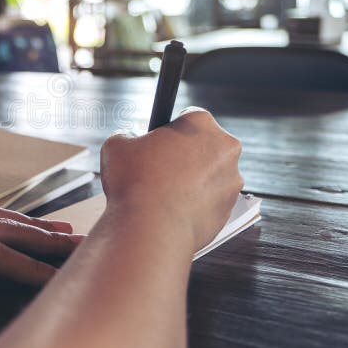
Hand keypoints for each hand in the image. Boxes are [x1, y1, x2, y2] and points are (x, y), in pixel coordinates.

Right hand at [100, 107, 243, 250]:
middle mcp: (225, 149)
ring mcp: (231, 182)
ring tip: (162, 193)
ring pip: (210, 174)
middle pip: (205, 145)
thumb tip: (131, 140)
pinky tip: (171, 210)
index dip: (170, 130)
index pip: (189, 116)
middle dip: (185, 154)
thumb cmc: (135, 184)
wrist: (150, 231)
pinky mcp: (228, 211)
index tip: (159, 142)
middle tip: (159, 168)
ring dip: (192, 179)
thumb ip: (128, 135)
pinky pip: (210, 201)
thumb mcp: (116, 144)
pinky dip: (194, 204)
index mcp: (201, 124)